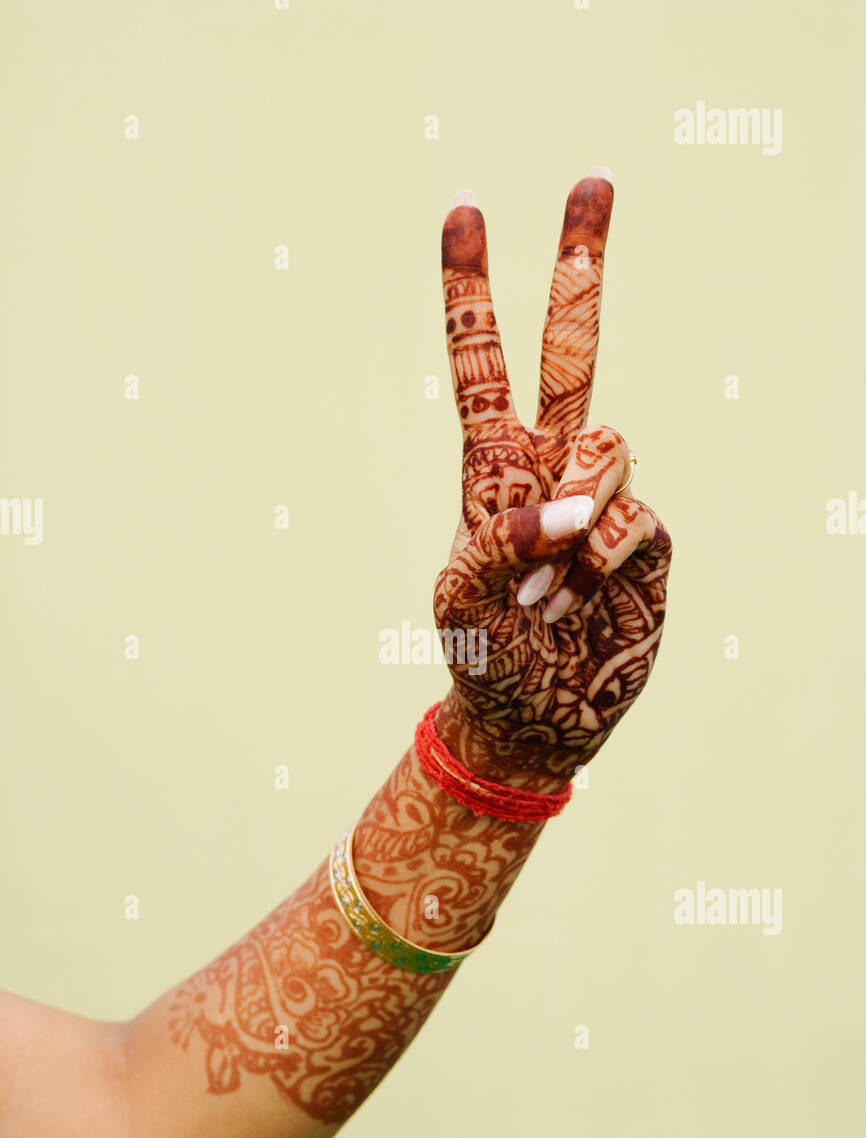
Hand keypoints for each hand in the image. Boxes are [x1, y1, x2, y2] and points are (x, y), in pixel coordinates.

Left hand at [432, 170, 671, 790]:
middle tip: (594, 177)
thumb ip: (501, 541)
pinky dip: (601, 564)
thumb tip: (575, 506)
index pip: (482, 362)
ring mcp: (601, 501)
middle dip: (581, 265)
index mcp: (492, 467)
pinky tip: (577, 606)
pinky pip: (634, 518)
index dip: (471, 288)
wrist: (536, 721)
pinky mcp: (646, 540)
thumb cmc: (484, 659)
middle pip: (571, 350)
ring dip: (575, 518)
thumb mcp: (460, 602)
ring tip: (544, 595)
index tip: (465, 207)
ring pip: (611, 445)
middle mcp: (551, 467)